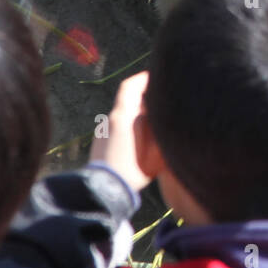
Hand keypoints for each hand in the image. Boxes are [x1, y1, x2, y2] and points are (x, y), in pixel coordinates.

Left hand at [89, 71, 151, 193]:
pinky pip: (117, 124)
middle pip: (128, 98)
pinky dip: (129, 124)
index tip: (158, 77)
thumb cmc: (133, 171)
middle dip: (144, 96)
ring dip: (136, 112)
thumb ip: (161, 130)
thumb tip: (168, 117)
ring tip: (153, 120)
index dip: (144, 79)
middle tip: (161, 98)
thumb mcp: (156, 152)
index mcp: (123, 115)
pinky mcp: (99, 140)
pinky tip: (139, 137)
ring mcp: (103, 129)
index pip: (131, 86)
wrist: (103, 190)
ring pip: (123, 112)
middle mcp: (111, 118)